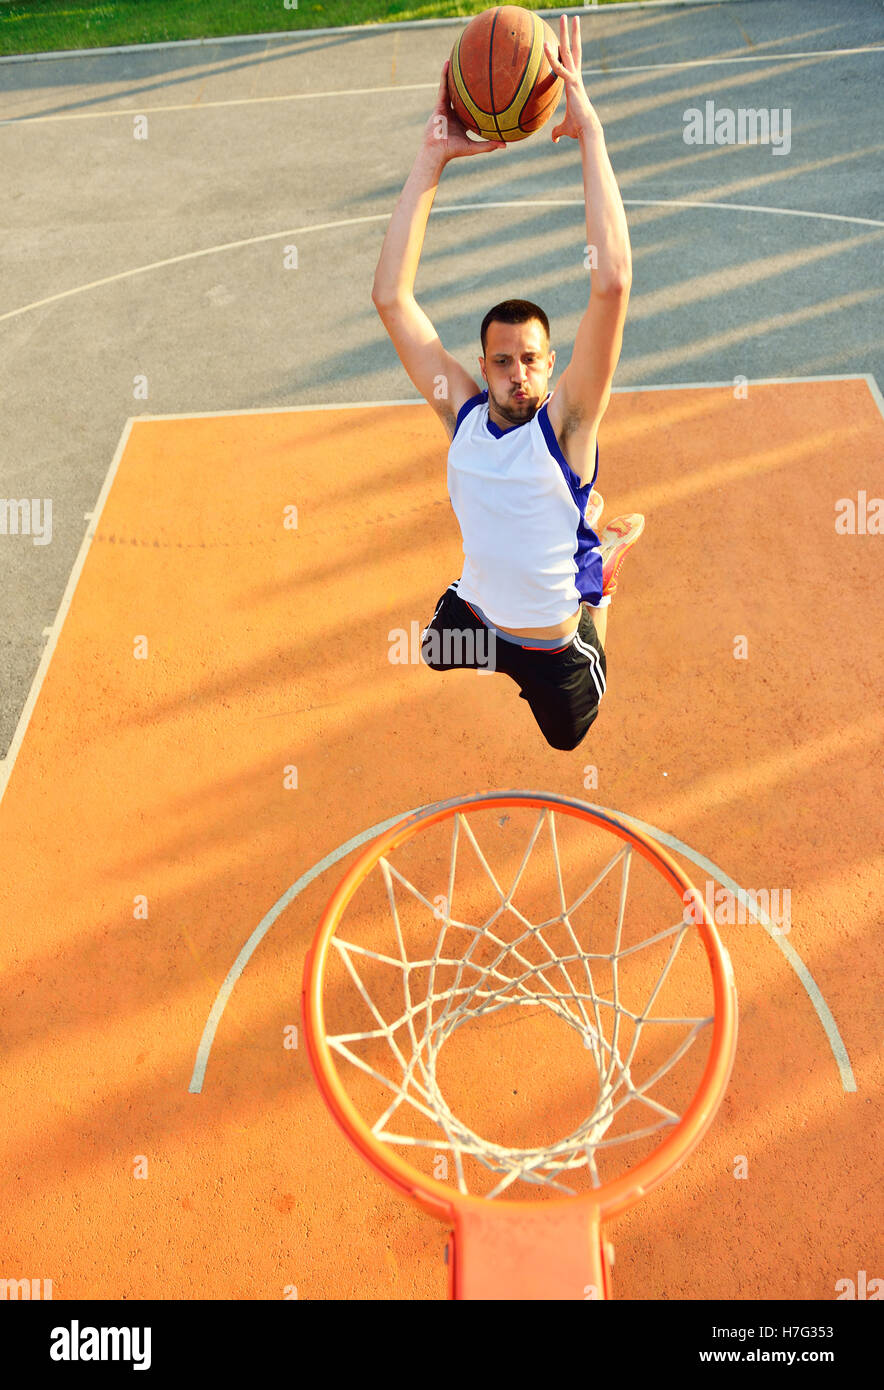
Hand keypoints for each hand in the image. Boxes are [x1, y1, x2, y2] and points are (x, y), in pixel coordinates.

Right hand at [422, 61, 507, 161]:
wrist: (437, 151)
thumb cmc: (453, 151)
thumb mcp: (473, 147)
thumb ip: (488, 145)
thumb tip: (506, 145)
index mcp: (462, 120)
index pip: (471, 107)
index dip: (478, 98)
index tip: (488, 89)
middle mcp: (454, 111)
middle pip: (462, 94)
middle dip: (467, 82)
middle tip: (476, 69)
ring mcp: (446, 107)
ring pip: (452, 87)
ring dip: (454, 73)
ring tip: (460, 57)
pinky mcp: (439, 104)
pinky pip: (443, 86)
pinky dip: (444, 75)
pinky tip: (448, 63)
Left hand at [544, 14, 601, 141]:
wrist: (587, 130)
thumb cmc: (577, 129)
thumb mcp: (564, 129)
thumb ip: (557, 132)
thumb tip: (553, 140)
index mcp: (574, 82)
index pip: (571, 61)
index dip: (568, 48)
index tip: (565, 37)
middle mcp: (576, 76)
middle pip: (573, 49)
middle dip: (571, 32)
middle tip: (570, 17)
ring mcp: (575, 77)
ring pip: (569, 50)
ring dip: (566, 33)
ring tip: (565, 17)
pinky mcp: (572, 83)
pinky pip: (559, 67)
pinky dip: (553, 57)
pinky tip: (546, 46)